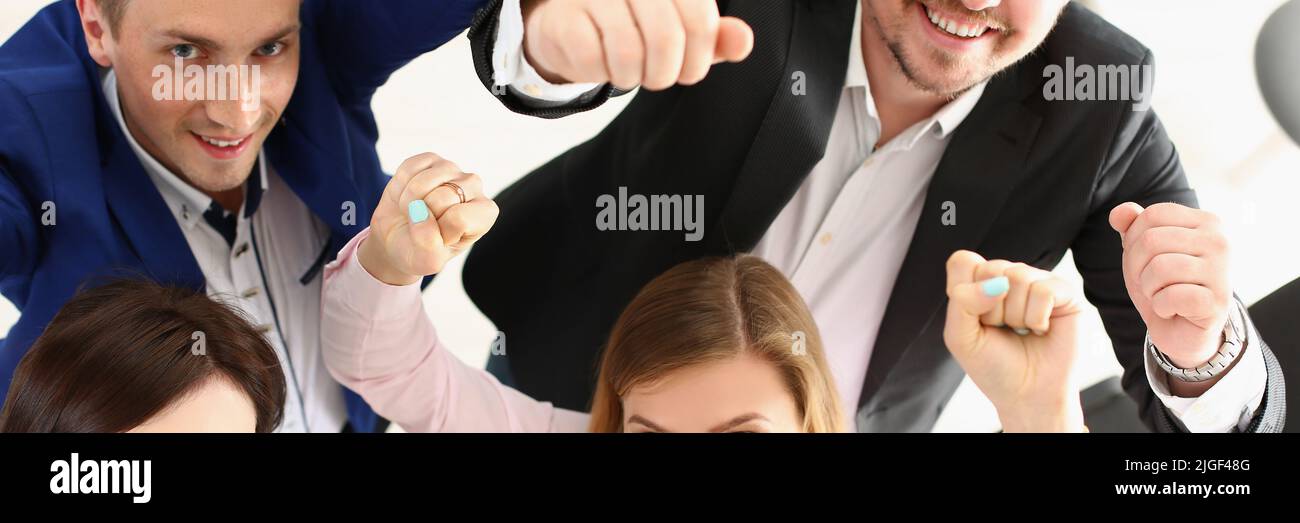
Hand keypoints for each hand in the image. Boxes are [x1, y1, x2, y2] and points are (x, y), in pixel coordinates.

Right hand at [358, 153, 497, 285]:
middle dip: (422, 216)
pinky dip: (400, 186)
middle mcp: (474, 187)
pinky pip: (409, 169)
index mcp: (484, 214)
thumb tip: (419, 210)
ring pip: (423, 182)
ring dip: (408, 202)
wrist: (396, 239)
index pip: (460, 219)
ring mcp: (452, 169)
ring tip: (414, 211)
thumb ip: (428, 243)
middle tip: (424, 223)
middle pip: (442, 199)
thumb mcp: (427, 261)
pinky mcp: (430, 159)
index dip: (440, 232)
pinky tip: (407, 196)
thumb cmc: (419, 250)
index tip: (440, 237)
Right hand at [521, 0, 754, 89]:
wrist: (570, 24)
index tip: (688, 72)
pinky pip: (592, 61)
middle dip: (665, 73)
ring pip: (628, 52)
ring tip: (629, 73)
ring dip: (633, 78)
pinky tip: (601, 65)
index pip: (700, 21)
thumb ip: (714, 38)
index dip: (698, 59)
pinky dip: (601, 75)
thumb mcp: (681, 32)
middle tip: (657, 79)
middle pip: (666, 38)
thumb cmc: (635, 27)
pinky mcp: (562, 16)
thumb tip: (743, 42)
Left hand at [943, 251, 1085, 432]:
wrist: (1027, 395)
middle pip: (991, 268)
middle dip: (991, 309)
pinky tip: (1041, 330)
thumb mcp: (960, 337)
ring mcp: (1038, 282)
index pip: (963, 261)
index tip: (974, 319)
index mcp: (980, 283)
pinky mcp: (1065, 293)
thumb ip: (962, 302)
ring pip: (1017, 277)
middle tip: (1001, 329)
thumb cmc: (993, 366)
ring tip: (1022, 330)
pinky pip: (1044, 289)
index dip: (964, 292)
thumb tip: (997, 282)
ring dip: (1015, 315)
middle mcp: (1009, 277)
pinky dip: (1037, 317)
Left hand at [1109, 203, 1230, 369]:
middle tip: (1153, 283)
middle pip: (1151, 240)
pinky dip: (1161, 306)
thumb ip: (1132, 227)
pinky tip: (1173, 310)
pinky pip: (1171, 296)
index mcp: (1206, 222)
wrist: (1184, 330)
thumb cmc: (1165, 284)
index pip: (1152, 215)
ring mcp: (1222, 271)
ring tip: (1163, 295)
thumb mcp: (1143, 251)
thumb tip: (1119, 212)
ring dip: (1149, 288)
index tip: (1146, 260)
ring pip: (1159, 268)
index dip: (1134, 239)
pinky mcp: (1218, 302)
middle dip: (1138, 267)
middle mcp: (1220, 241)